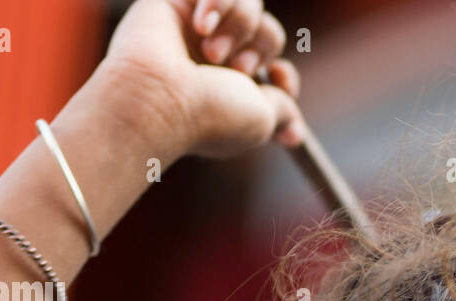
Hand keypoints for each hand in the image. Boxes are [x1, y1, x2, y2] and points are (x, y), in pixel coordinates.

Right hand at [97, 0, 304, 160]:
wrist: (160, 98)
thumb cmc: (210, 114)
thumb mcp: (261, 120)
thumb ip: (283, 112)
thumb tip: (294, 133)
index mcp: (233, 87)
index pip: (275, 68)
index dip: (285, 72)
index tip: (279, 77)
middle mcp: (215, 58)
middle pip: (268, 32)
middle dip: (260, 48)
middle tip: (236, 69)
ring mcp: (196, 29)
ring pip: (250, 6)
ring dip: (240, 26)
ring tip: (213, 52)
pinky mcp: (177, 1)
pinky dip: (217, 3)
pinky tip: (200, 26)